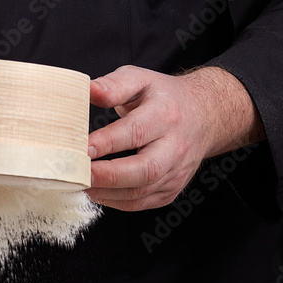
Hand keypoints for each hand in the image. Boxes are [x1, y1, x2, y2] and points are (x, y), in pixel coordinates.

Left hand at [86, 65, 263, 210]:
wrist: (203, 116)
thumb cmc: (163, 97)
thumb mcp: (141, 79)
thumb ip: (114, 85)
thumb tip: (89, 90)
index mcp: (166, 115)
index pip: (137, 131)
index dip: (108, 142)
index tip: (82, 148)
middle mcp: (175, 146)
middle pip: (145, 169)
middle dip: (109, 176)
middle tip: (79, 174)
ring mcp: (175, 171)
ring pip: (141, 191)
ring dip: (107, 192)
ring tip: (81, 184)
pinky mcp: (171, 189)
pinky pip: (141, 203)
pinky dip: (115, 202)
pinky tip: (96, 192)